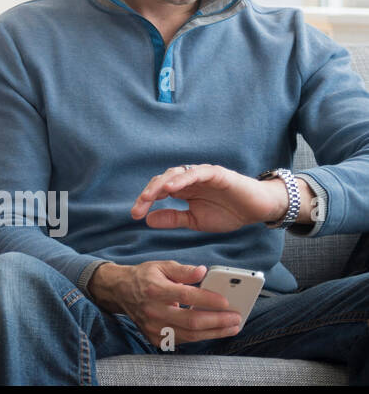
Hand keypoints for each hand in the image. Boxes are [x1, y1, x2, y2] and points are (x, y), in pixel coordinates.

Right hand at [88, 260, 240, 346]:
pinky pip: (183, 340)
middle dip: (218, 321)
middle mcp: (153, 310)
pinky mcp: (154, 337)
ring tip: (231, 327)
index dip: (208, 300)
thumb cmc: (144, 277)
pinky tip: (213, 330)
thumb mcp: (161, 265)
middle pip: (191, 321)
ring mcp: (153, 327)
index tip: (227, 302)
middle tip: (236, 318)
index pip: (186, 296)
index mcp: (154, 289)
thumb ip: (183, 270)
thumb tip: (203, 271)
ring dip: (214, 332)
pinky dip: (200, 336)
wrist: (119, 291)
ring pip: (190, 335)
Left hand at [130, 163, 287, 231]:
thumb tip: (149, 220)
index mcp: (183, 190)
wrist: (257, 210)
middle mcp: (189, 180)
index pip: (158, 191)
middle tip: (137, 209)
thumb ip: (174, 219)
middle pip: (161, 181)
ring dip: (160, 185)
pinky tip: (171, 187)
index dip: (145, 201)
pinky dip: (182, 178)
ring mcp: (201, 175)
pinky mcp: (215, 173)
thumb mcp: (195, 221)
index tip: (135, 214)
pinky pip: (195, 173)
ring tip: (148, 197)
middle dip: (147, 194)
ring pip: (174, 174)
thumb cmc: (229, 212)